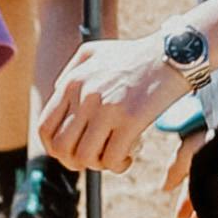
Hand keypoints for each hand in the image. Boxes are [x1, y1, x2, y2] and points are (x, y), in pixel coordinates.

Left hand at [38, 27, 191, 172]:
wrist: (173, 53)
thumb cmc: (135, 55)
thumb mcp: (94, 52)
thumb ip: (70, 72)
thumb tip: (56, 94)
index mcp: (73, 82)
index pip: (44, 128)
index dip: (54, 149)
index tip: (71, 152)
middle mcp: (85, 96)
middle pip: (62, 148)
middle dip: (75, 162)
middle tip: (94, 158)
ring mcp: (107, 108)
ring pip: (86, 157)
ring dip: (99, 165)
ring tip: (114, 156)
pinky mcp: (131, 120)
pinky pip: (113, 158)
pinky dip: (119, 165)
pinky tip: (130, 156)